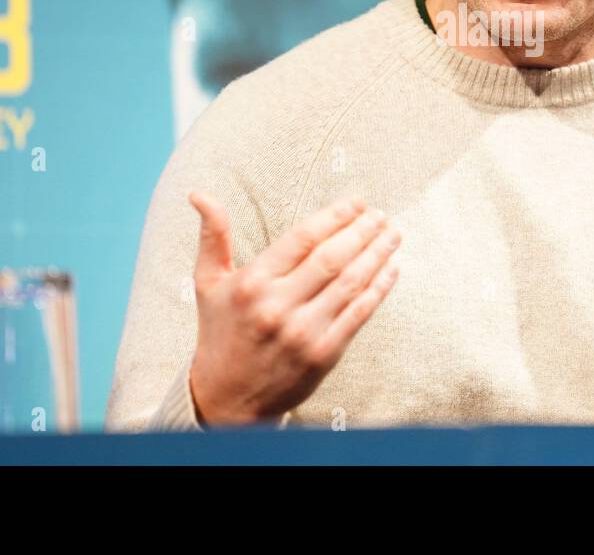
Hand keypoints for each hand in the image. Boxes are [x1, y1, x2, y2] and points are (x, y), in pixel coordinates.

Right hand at [186, 192, 401, 425]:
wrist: (226, 399)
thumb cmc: (220, 333)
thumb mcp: (208, 283)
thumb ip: (213, 236)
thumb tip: (201, 194)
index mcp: (252, 282)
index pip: (303, 238)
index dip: (335, 215)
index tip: (356, 203)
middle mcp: (277, 306)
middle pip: (332, 257)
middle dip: (362, 231)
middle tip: (380, 215)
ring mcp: (303, 332)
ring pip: (350, 282)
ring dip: (377, 255)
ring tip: (392, 235)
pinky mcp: (323, 355)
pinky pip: (359, 314)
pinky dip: (379, 289)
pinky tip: (391, 269)